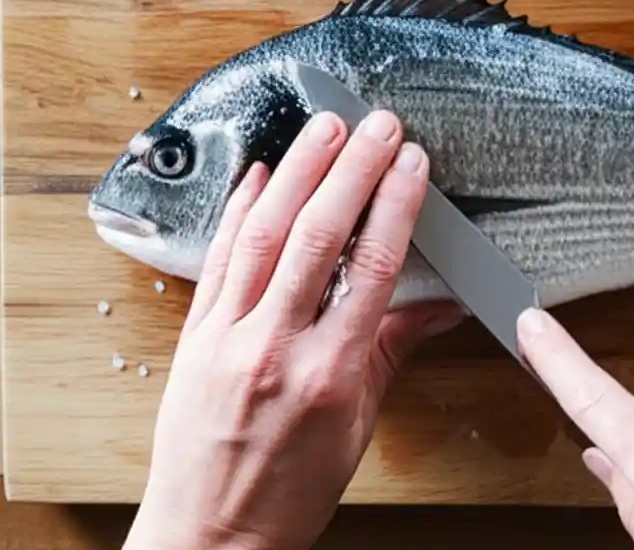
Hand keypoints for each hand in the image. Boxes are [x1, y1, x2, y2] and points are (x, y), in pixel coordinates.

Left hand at [125, 111, 463, 549]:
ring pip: (263, 234)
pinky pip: (218, 259)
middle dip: (352, 168)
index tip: (411, 163)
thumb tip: (440, 306)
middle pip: (319, 235)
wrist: (211, 539)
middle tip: (376, 124)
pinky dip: (239, 211)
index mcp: (329, 372)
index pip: (372, 266)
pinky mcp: (193, 337)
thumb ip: (394, 350)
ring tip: (323, 127)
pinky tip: (260, 174)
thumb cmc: (288, 493)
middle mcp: (274, 345)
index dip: (395, 204)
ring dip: (297, 172)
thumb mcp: (359, 425)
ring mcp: (227, 337)